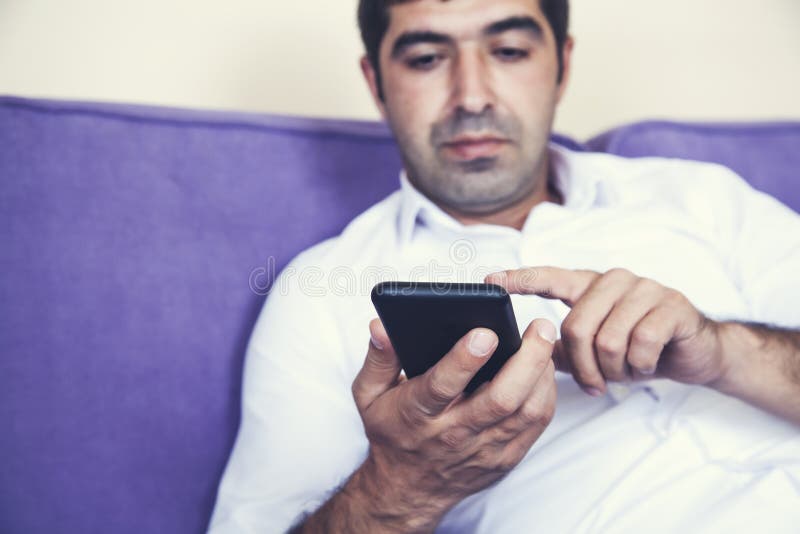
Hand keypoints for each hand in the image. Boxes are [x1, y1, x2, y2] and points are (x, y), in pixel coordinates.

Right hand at [349, 317, 557, 531]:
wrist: (408, 490)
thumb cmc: (393, 432)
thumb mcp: (369, 395)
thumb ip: (378, 357)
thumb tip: (381, 327)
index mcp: (417, 414)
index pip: (442, 387)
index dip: (464, 360)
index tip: (484, 333)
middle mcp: (453, 434)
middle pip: (500, 399)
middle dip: (526, 360)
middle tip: (539, 327)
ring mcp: (484, 449)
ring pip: (526, 411)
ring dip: (541, 373)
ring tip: (544, 339)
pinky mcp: (506, 457)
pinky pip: (536, 423)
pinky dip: (545, 392)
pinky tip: (543, 368)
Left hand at [486, 267, 725, 396]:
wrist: (696, 352)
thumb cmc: (637, 347)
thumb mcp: (593, 348)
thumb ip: (558, 347)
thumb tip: (520, 355)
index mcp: (590, 285)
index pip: (549, 277)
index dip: (519, 279)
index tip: (489, 282)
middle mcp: (615, 280)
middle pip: (576, 327)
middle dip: (584, 367)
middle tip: (597, 384)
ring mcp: (645, 288)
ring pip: (608, 339)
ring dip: (615, 369)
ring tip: (626, 371)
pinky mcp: (673, 304)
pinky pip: (641, 343)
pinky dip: (641, 366)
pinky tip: (647, 365)